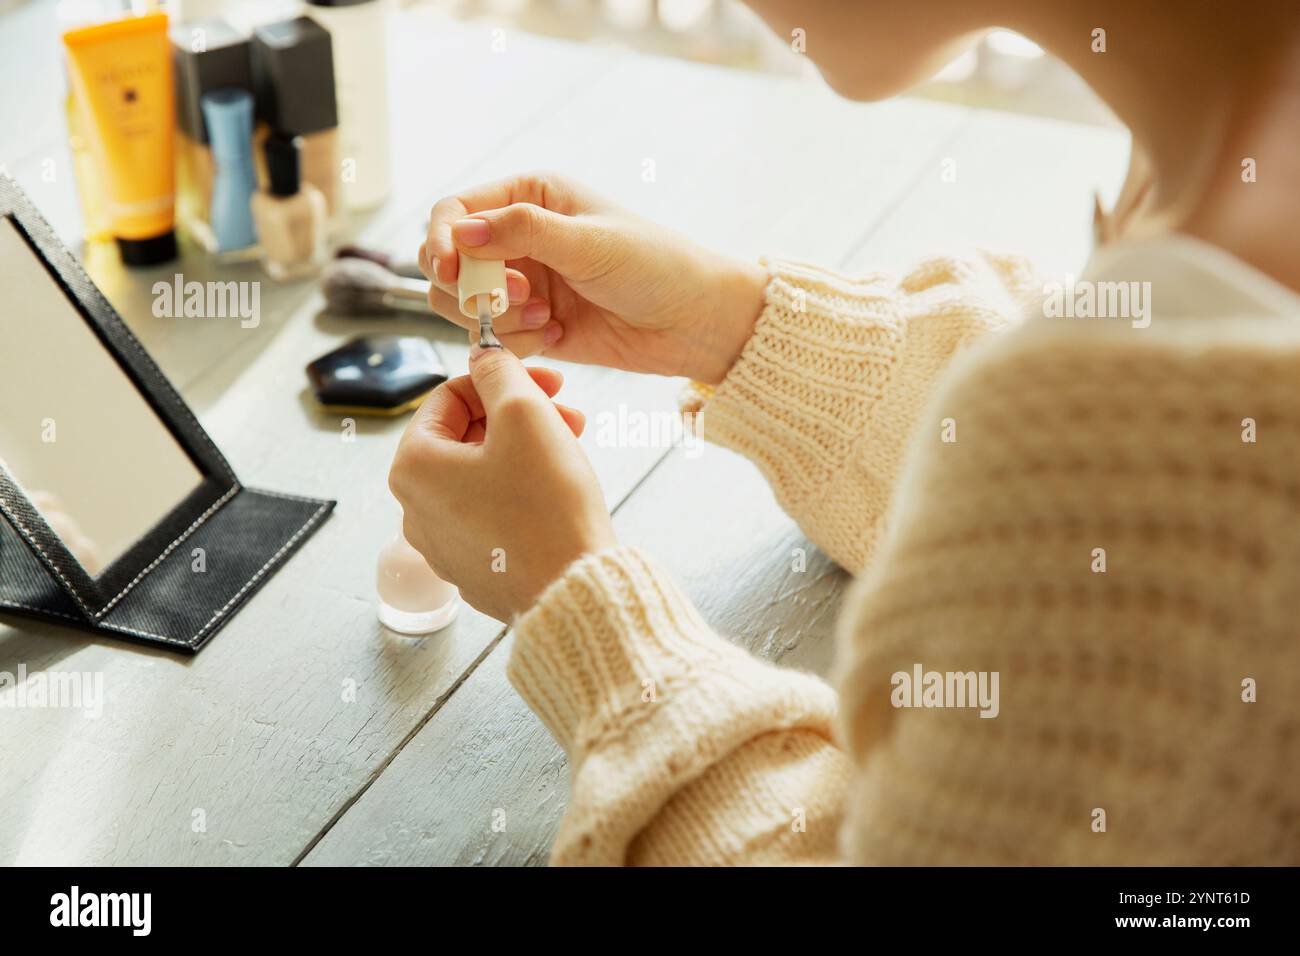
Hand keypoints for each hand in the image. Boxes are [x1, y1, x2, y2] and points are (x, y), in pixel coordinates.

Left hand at [388, 346, 616, 620]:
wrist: (573, 589)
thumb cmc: (546, 504)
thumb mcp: (524, 414)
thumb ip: (497, 372)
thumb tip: (482, 353)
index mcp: (412, 466)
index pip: (451, 398)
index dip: (503, 379)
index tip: (548, 380)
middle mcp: (414, 508)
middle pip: (466, 437)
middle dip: (519, 416)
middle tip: (567, 413)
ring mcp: (442, 544)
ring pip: (482, 474)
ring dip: (525, 450)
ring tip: (572, 448)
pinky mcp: (473, 569)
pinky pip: (492, 513)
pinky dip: (522, 492)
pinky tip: (558, 491)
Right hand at [419, 171, 766, 383]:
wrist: (693, 321)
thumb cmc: (654, 266)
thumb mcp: (588, 241)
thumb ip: (523, 231)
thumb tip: (460, 230)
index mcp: (529, 196)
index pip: (454, 212)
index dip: (440, 240)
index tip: (446, 269)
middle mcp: (519, 237)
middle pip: (448, 263)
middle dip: (472, 286)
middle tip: (521, 296)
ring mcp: (523, 282)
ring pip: (464, 305)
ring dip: (496, 318)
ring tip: (547, 318)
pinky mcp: (532, 324)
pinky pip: (494, 338)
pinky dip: (517, 343)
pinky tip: (559, 335)